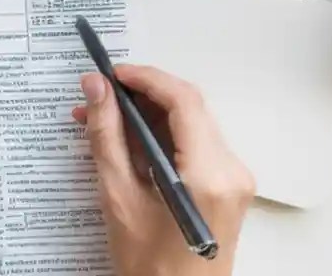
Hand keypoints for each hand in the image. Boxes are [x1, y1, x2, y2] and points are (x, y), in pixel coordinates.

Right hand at [74, 65, 254, 275]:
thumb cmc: (151, 267)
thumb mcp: (119, 198)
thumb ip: (106, 137)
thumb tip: (96, 90)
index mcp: (209, 174)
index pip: (182, 101)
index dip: (145, 78)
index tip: (112, 74)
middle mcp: (232, 170)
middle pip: (188, 108)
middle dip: (141, 96)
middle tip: (100, 97)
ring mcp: (235, 178)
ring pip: (190, 124)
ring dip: (149, 116)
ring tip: (104, 122)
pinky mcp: (229, 186)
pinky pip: (195, 145)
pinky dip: (162, 137)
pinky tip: (129, 144)